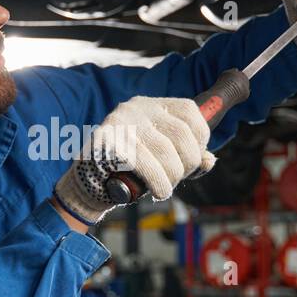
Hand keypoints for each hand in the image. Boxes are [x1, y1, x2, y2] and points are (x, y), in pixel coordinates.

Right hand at [53, 96, 216, 223]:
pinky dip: (160, 184)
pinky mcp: (109, 144)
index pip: (189, 110)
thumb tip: (208, 160)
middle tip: (177, 178)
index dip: (201, 136)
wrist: (87, 185)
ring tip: (164, 188)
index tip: (195, 157)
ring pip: (167, 153)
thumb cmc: (128, 170)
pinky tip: (157, 192)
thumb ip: (184, 155)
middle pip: (182, 134)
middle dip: (187, 163)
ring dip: (172, 179)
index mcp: (149, 105)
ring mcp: (121, 124)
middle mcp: (136, 108)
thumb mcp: (159, 157)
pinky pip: (149, 167)